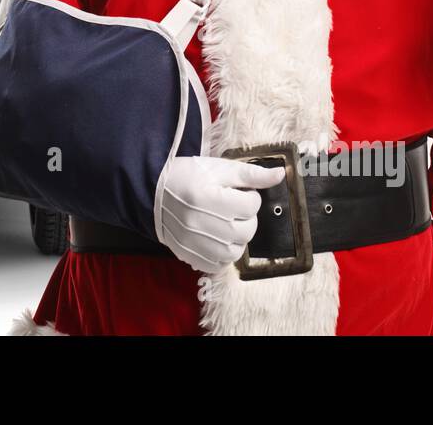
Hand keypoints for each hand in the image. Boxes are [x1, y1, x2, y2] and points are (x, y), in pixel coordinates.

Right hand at [156, 155, 284, 272]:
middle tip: (232, 207)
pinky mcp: (189, 255)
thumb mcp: (218, 168)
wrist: (152, 191)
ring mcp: (194, 243)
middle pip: (247, 230)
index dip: (249, 195)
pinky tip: (217, 238)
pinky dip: (223, 254)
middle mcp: (201, 223)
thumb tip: (280, 175)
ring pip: (236, 251)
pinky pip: (219, 264)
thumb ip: (250, 173)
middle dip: (246, 217)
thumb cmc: (187, 176)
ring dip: (238, 238)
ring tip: (227, 223)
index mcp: (210, 197)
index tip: (236, 191)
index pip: (251, 204)